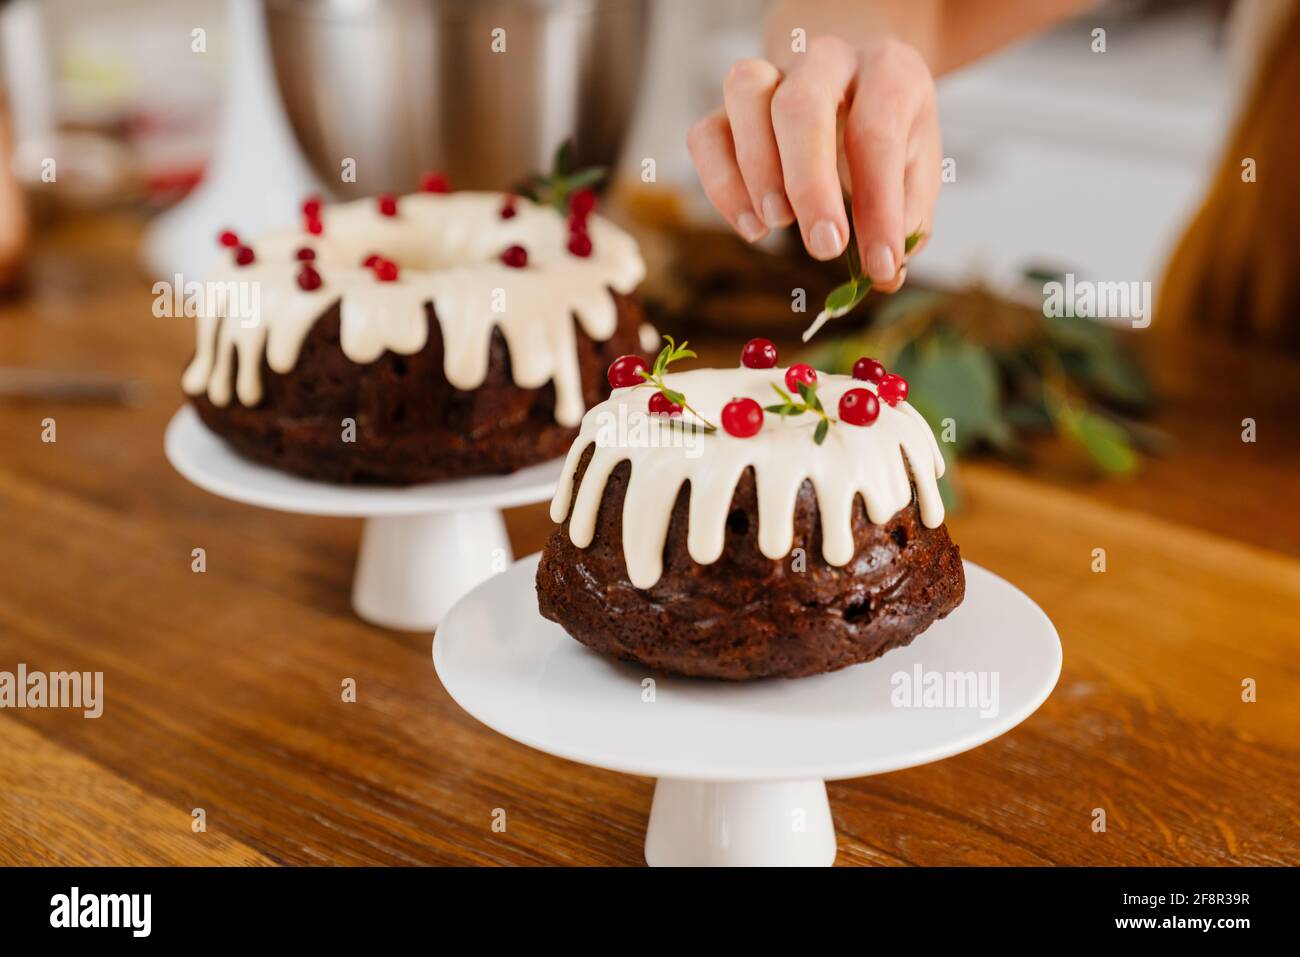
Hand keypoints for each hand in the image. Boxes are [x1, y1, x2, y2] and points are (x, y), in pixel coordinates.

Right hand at [687, 35, 938, 292]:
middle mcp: (826, 60)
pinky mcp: (729, 108)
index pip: (876, 133)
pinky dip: (722, 186)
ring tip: (779, 224)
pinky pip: (706, 134)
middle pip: (800, 106)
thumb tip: (884, 273)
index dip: (879, 206)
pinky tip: (753, 227)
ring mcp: (771, 75)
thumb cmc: (887, 136)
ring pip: (744, 96)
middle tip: (825, 248)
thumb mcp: (916, 168)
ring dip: (757, 170)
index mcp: (886, 71)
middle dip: (809, 185)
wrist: (854, 86)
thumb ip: (907, 217)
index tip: (880, 265)